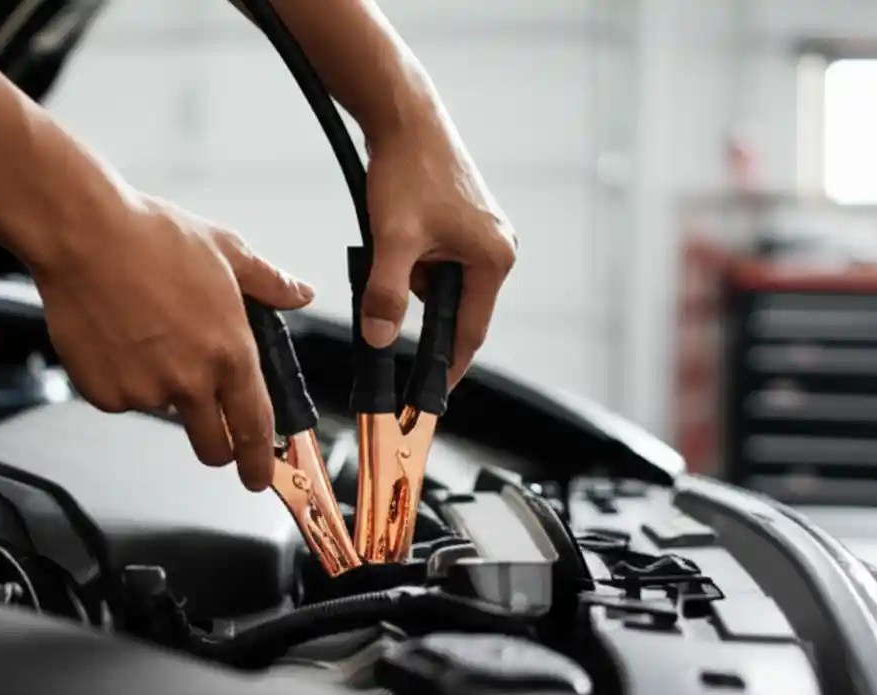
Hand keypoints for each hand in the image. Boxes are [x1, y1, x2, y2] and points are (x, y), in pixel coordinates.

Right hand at [29, 193, 313, 491]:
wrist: (85, 235)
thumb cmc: (153, 238)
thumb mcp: (227, 251)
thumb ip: (270, 282)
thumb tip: (300, 293)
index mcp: (229, 352)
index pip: (256, 426)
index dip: (260, 460)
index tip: (259, 475)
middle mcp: (191, 380)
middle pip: (212, 446)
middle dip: (218, 448)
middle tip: (211, 430)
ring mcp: (145, 391)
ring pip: (162, 410)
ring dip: (162, 389)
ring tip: (149, 332)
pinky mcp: (104, 393)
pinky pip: (121, 397)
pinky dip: (122, 378)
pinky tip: (118, 335)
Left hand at [362, 112, 517, 385]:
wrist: (405, 118)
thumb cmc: (408, 170)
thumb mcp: (392, 239)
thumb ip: (385, 294)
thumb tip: (379, 338)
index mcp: (493, 259)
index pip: (470, 333)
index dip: (446, 367)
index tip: (427, 395)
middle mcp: (497, 249)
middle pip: (454, 308)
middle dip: (418, 307)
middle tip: (387, 298)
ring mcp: (482, 236)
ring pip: (439, 285)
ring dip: (410, 279)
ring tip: (392, 239)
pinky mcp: (464, 224)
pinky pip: (436, 262)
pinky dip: (411, 260)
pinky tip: (396, 232)